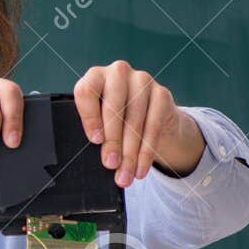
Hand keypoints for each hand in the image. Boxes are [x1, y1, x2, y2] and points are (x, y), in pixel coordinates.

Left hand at [73, 61, 204, 186]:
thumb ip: (95, 133)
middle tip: (110, 164)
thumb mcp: (100, 122)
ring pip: (135, 120)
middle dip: (113, 141)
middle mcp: (118, 73)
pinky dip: (146, 152)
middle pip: (113, 108)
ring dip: (130, 152)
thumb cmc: (115, 121)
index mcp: (95, 77)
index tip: (95, 140)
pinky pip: (154, 125)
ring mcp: (142, 80)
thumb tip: (94, 160)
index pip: (87, 91)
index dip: (89, 117)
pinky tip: (140, 168)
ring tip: (125, 175)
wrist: (150, 117)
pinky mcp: (162, 93)